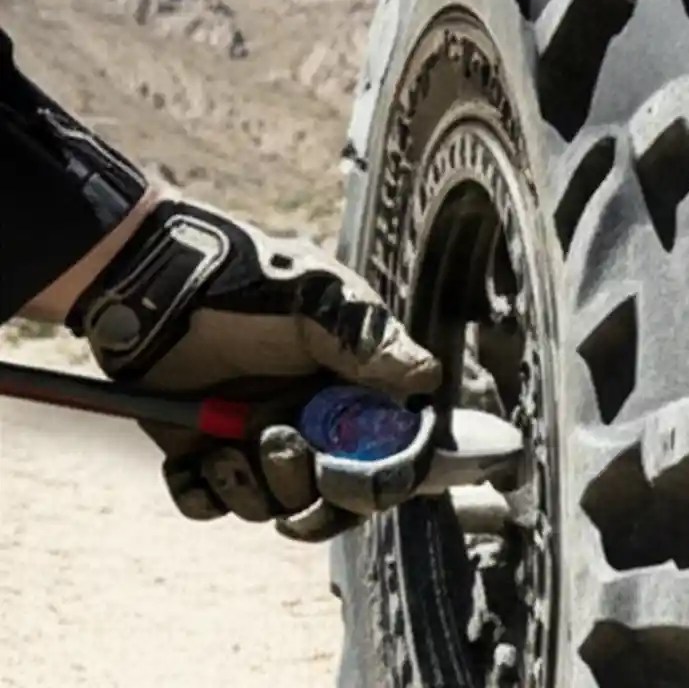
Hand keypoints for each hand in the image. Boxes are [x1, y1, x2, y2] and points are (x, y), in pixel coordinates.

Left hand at [69, 195, 440, 540]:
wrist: (161, 285)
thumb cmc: (251, 283)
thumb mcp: (322, 302)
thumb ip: (371, 344)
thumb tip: (428, 379)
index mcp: (349, 395)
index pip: (384, 459)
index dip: (376, 482)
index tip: (349, 478)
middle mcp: (309, 425)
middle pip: (329, 497)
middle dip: (305, 489)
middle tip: (277, 446)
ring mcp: (255, 442)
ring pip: (270, 504)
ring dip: (249, 490)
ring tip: (224, 450)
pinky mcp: (199, 452)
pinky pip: (207, 503)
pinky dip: (201, 494)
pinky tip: (195, 461)